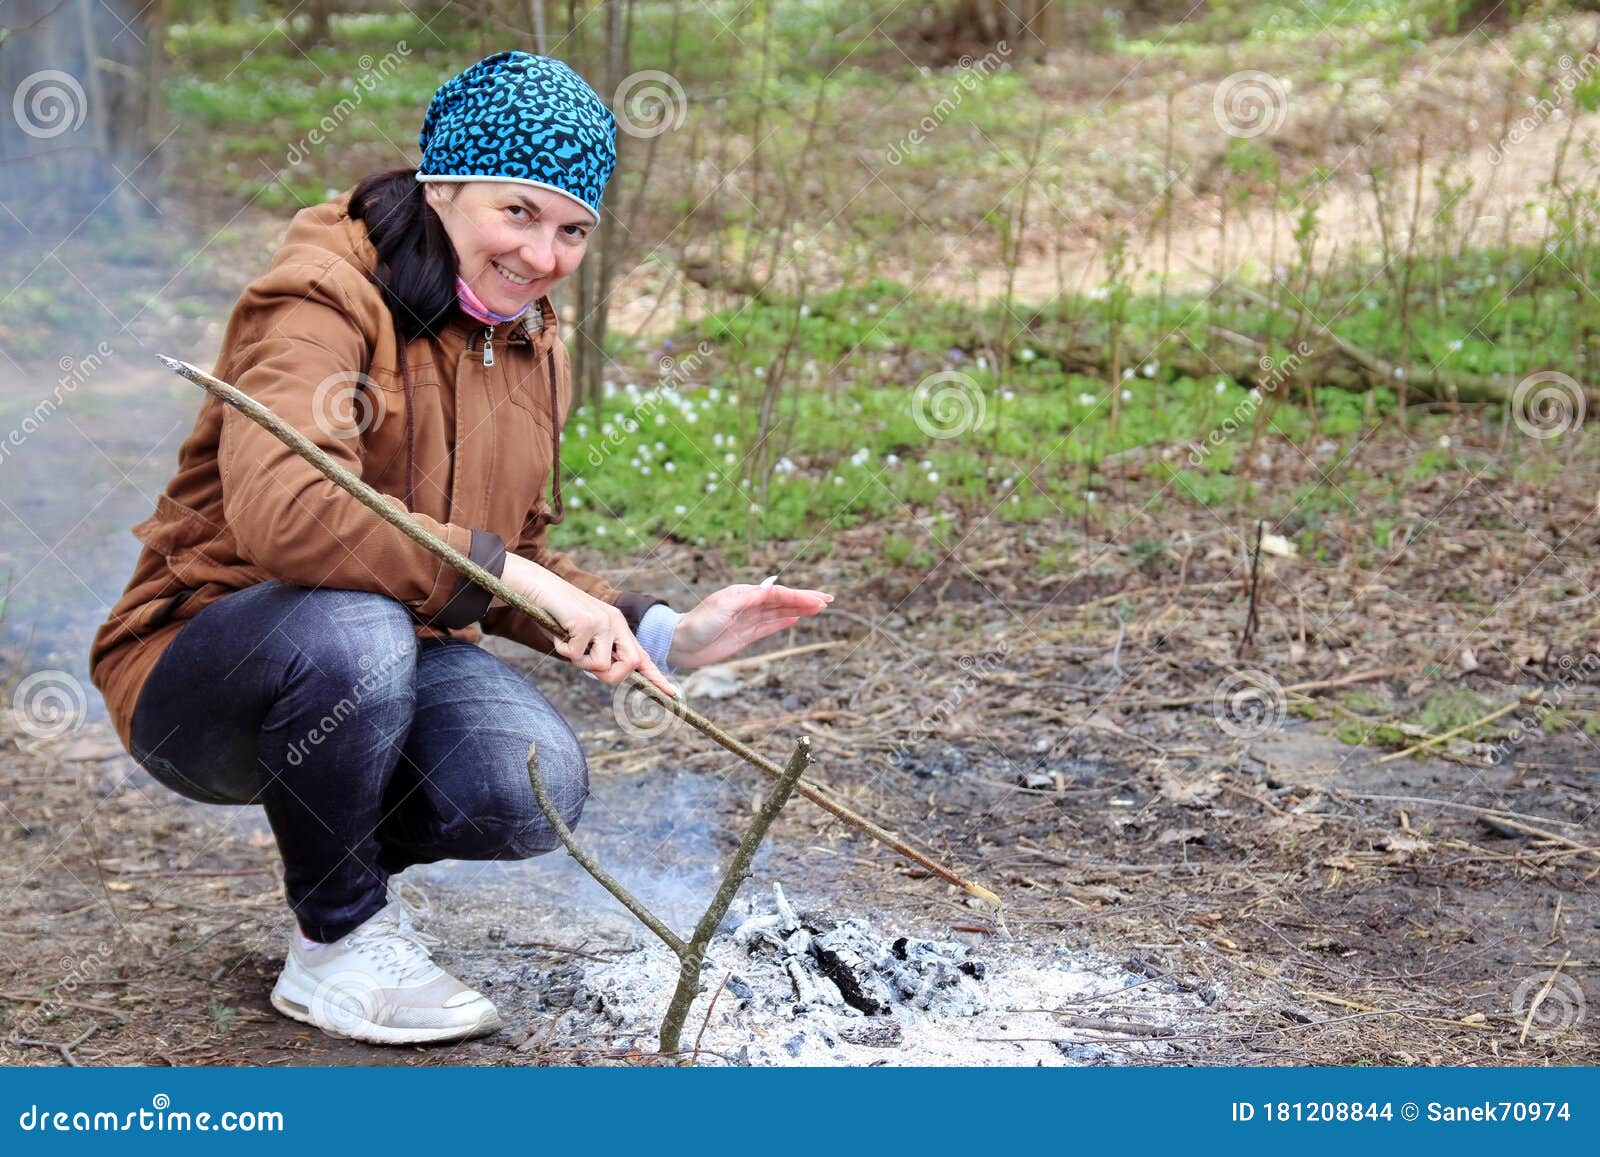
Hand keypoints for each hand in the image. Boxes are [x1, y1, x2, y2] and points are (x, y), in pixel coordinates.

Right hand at [498, 553, 680, 697]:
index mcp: (617, 626)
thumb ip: (595, 653)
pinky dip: (561, 649)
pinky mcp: (586, 622)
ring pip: (600, 665)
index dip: (656, 677)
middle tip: (585, 663)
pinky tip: (557, 631)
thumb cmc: (555, 614)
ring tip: (566, 640)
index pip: (641, 655)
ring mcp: (603, 621)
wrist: (535, 585)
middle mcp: (615, 622)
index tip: (673, 695)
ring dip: (579, 661)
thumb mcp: (581, 636)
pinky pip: (575, 655)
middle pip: (631, 664)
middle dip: (610, 675)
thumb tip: (603, 673)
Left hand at [666, 579, 833, 669]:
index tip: (818, 600)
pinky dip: (784, 621)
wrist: (680, 643)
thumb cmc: (698, 623)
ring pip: (779, 613)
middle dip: (805, 600)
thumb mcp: (723, 607)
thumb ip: (747, 599)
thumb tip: (771, 589)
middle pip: (782, 601)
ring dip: (799, 609)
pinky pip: (769, 627)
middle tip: (828, 600)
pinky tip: (796, 618)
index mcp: (744, 594)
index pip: (777, 594)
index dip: (799, 596)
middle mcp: (748, 605)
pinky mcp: (745, 635)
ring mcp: (748, 620)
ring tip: (819, 607)